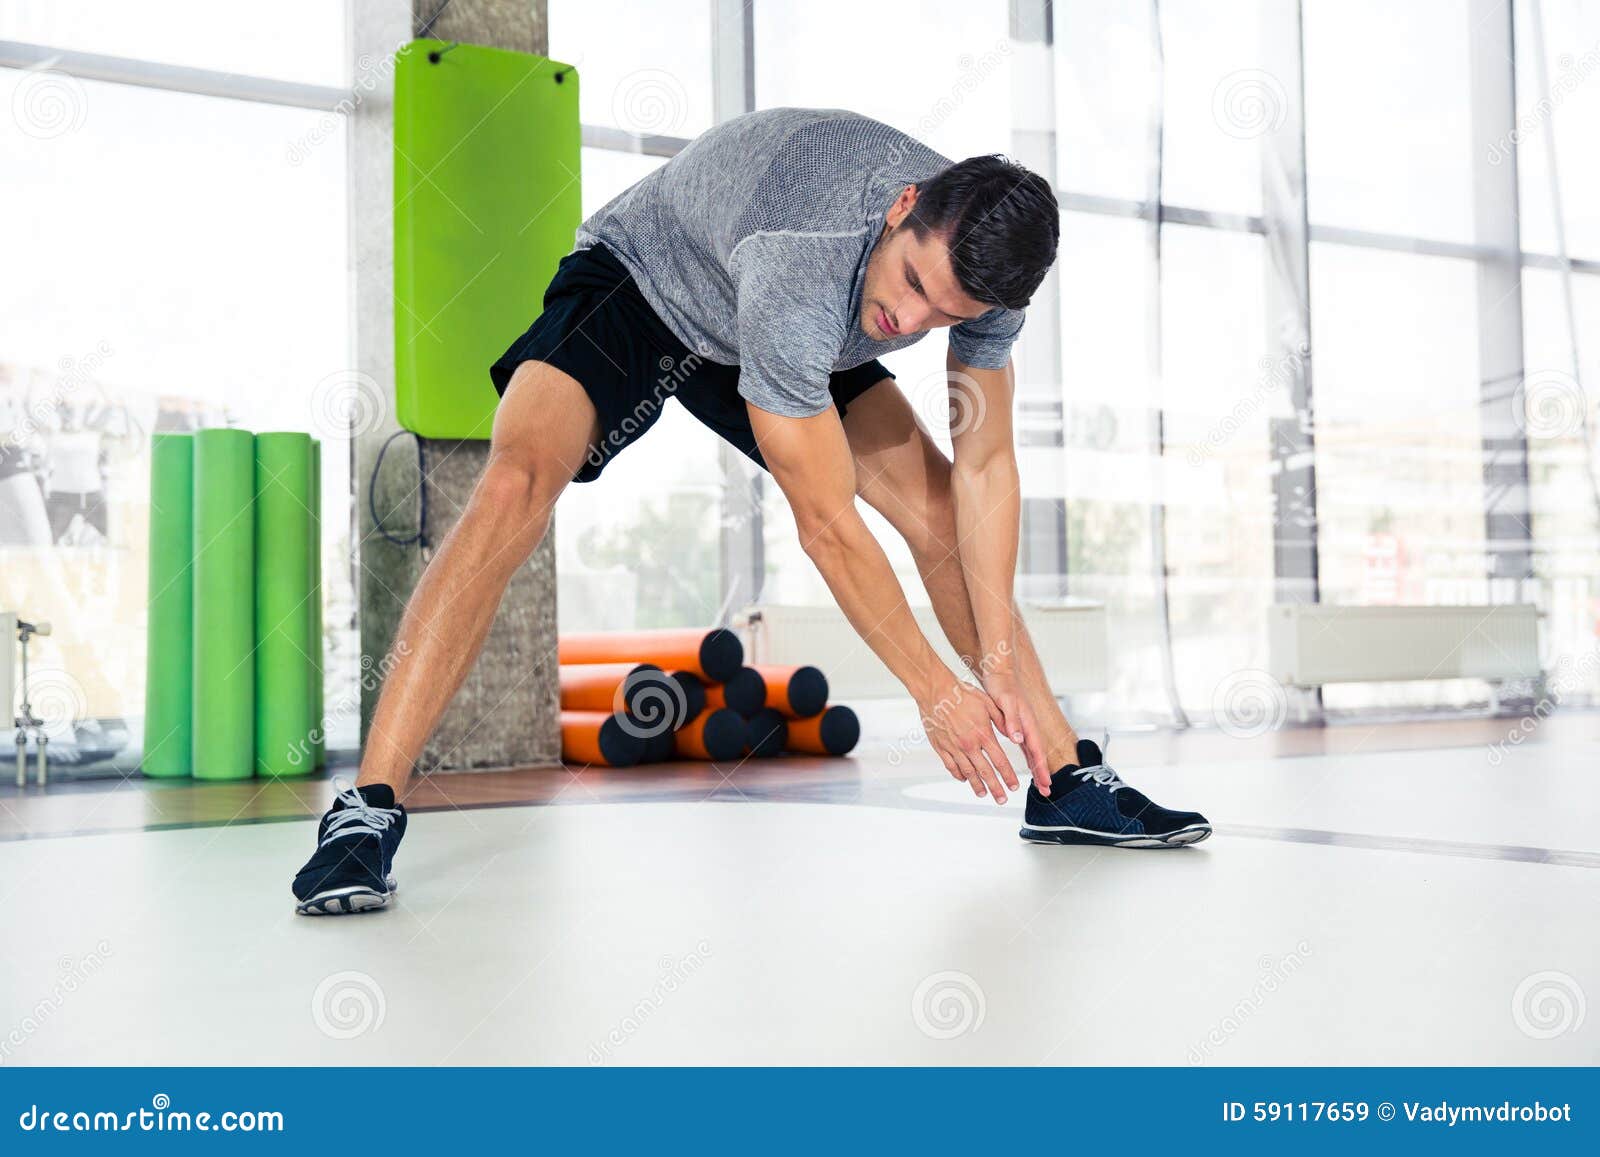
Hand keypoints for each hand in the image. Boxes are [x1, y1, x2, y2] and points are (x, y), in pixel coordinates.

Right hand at [917, 674, 1019, 804]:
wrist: (935, 691)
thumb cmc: (961, 693)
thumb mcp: (987, 704)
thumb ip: (1001, 721)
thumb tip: (1014, 735)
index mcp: (983, 734)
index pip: (999, 761)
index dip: (1008, 775)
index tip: (1013, 786)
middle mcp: (969, 744)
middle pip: (985, 772)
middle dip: (995, 787)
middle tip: (1002, 799)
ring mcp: (954, 747)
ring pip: (967, 772)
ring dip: (977, 785)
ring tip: (983, 794)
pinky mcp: (941, 747)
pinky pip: (951, 766)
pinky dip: (959, 775)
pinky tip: (964, 780)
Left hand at [982, 670, 1050, 794]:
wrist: (999, 672)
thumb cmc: (1002, 685)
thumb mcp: (1005, 701)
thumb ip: (1012, 720)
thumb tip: (1017, 739)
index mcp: (1026, 722)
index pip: (1036, 749)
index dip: (1040, 767)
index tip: (1045, 782)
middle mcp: (1028, 726)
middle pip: (1038, 754)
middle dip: (1042, 773)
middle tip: (1046, 791)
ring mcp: (1024, 726)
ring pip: (1033, 752)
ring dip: (1038, 768)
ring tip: (1041, 784)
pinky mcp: (1017, 725)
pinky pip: (1026, 747)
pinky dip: (1030, 758)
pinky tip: (1031, 766)